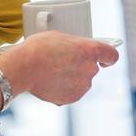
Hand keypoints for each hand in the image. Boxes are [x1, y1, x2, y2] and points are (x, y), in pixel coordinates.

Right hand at [0, 31, 119, 106]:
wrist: (23, 68)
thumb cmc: (39, 48)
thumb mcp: (60, 37)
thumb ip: (75, 45)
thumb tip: (76, 51)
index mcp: (91, 51)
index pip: (112, 55)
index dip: (108, 57)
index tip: (104, 59)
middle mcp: (91, 69)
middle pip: (93, 68)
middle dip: (81, 66)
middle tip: (63, 62)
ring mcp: (83, 86)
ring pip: (81, 81)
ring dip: (72, 78)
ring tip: (52, 72)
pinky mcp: (72, 98)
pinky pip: (71, 92)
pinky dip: (64, 89)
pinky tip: (50, 82)